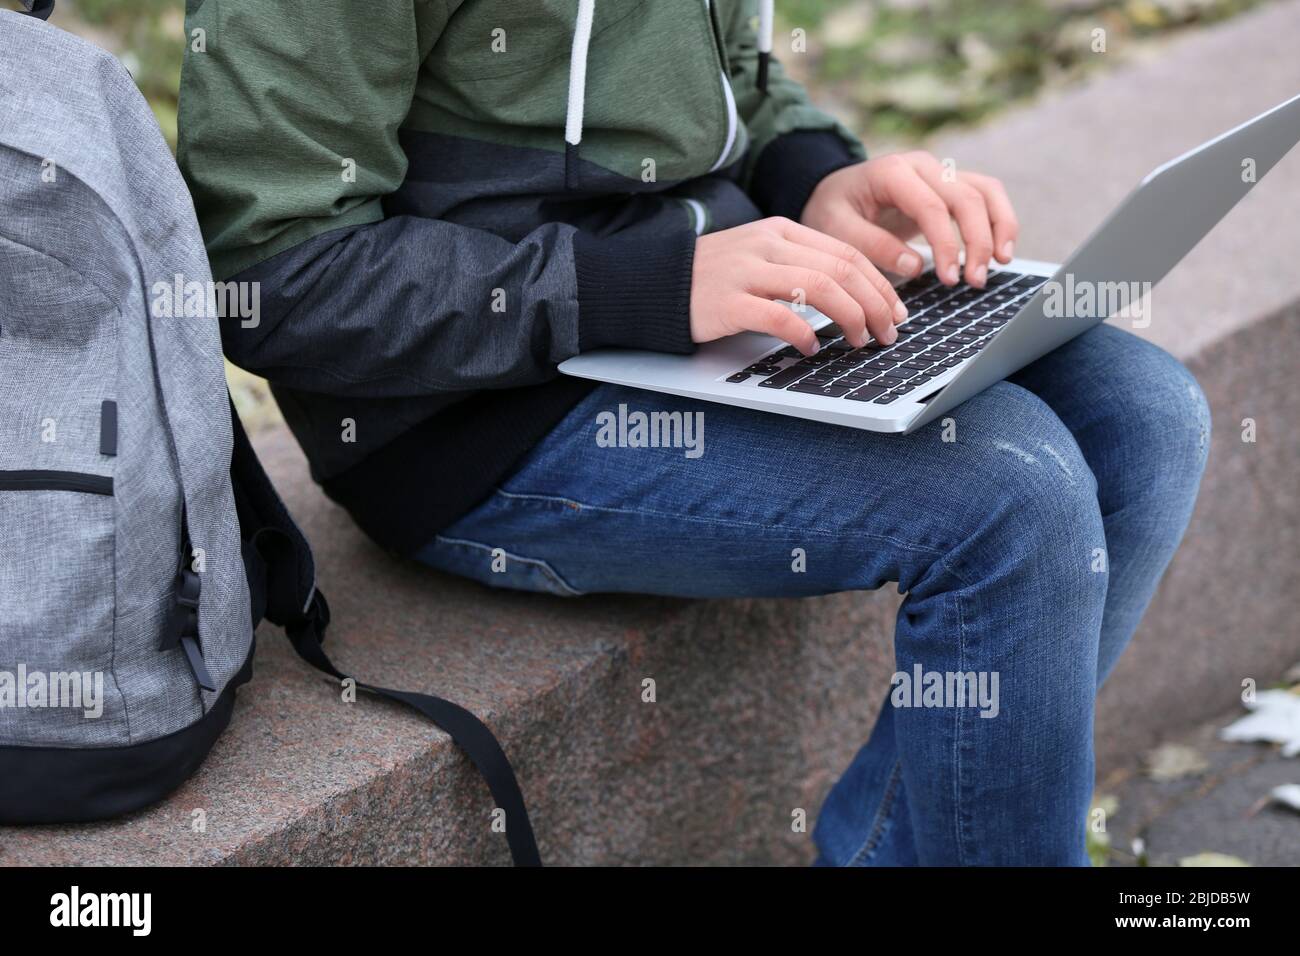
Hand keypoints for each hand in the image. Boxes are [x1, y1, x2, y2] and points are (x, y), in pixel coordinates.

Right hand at [690, 217, 908, 353]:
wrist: (653, 282)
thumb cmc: (713, 279)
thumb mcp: (760, 258)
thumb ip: (800, 267)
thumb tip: (854, 297)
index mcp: (781, 230)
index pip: (847, 252)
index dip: (881, 284)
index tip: (897, 311)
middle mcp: (767, 244)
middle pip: (841, 270)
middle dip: (875, 305)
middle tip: (888, 333)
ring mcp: (746, 271)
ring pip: (819, 289)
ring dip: (850, 318)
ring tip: (859, 341)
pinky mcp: (728, 301)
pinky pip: (779, 316)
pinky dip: (804, 334)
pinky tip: (813, 349)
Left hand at [801, 151, 1019, 287]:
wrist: (832, 191)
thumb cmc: (832, 210)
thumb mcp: (837, 230)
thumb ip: (873, 246)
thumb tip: (916, 266)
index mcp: (893, 172)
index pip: (932, 207)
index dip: (946, 245)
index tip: (948, 279)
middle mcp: (923, 165)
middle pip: (967, 197)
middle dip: (978, 242)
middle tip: (974, 282)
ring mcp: (940, 173)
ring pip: (986, 192)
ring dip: (999, 228)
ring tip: (1000, 265)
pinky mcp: (949, 187)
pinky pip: (985, 197)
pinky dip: (999, 221)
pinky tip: (1001, 252)